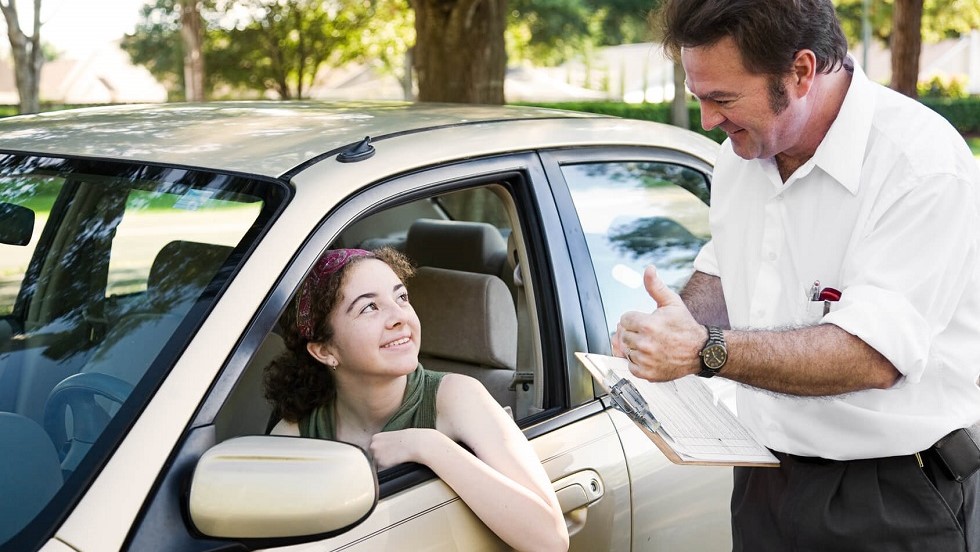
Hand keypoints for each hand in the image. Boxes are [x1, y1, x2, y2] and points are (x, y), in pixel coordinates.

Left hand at [369, 428, 441, 469]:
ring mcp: (376, 455)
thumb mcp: (393, 436)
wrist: (415, 443)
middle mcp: (373, 445)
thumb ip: (384, 442)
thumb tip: (383, 449)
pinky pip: (382, 469)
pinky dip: (389, 467)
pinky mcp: (381, 463)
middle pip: (373, 455)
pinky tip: (396, 460)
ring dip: (385, 462)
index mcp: (375, 437)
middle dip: (381, 456)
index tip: (390, 449)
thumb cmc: (408, 438)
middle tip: (394, 453)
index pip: (374, 447)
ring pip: (378, 462)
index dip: (382, 450)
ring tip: (396, 456)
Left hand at [614, 266, 706, 381]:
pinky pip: (630, 366)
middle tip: (649, 333)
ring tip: (651, 344)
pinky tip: (649, 355)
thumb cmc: (686, 327)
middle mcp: (645, 344)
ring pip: (626, 350)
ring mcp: (645, 360)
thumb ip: (655, 286)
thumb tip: (648, 269)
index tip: (645, 321)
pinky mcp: (647, 373)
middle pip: (623, 334)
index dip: (634, 318)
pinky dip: (637, 362)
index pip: (624, 319)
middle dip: (633, 332)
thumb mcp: (672, 302)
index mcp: (648, 324)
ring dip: (634, 347)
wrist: (701, 350)